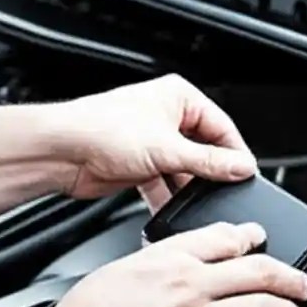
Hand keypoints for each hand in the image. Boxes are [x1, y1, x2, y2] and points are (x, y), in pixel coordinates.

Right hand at [42, 222, 306, 306]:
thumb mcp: (119, 269)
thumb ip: (153, 261)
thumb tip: (171, 259)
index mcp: (169, 260)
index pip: (224, 238)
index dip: (251, 238)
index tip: (261, 240)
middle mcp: (189, 287)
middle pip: (257, 271)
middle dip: (290, 277)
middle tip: (304, 285)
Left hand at [43, 74, 257, 209]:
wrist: (61, 152)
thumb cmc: (101, 130)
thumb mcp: (168, 149)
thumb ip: (209, 162)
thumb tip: (241, 167)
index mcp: (178, 97)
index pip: (221, 126)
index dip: (234, 153)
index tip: (245, 175)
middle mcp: (165, 116)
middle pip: (203, 150)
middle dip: (208, 174)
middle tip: (221, 192)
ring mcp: (152, 142)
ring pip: (183, 170)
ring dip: (186, 188)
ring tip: (193, 202)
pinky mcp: (138, 166)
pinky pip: (164, 184)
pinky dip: (168, 198)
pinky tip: (172, 209)